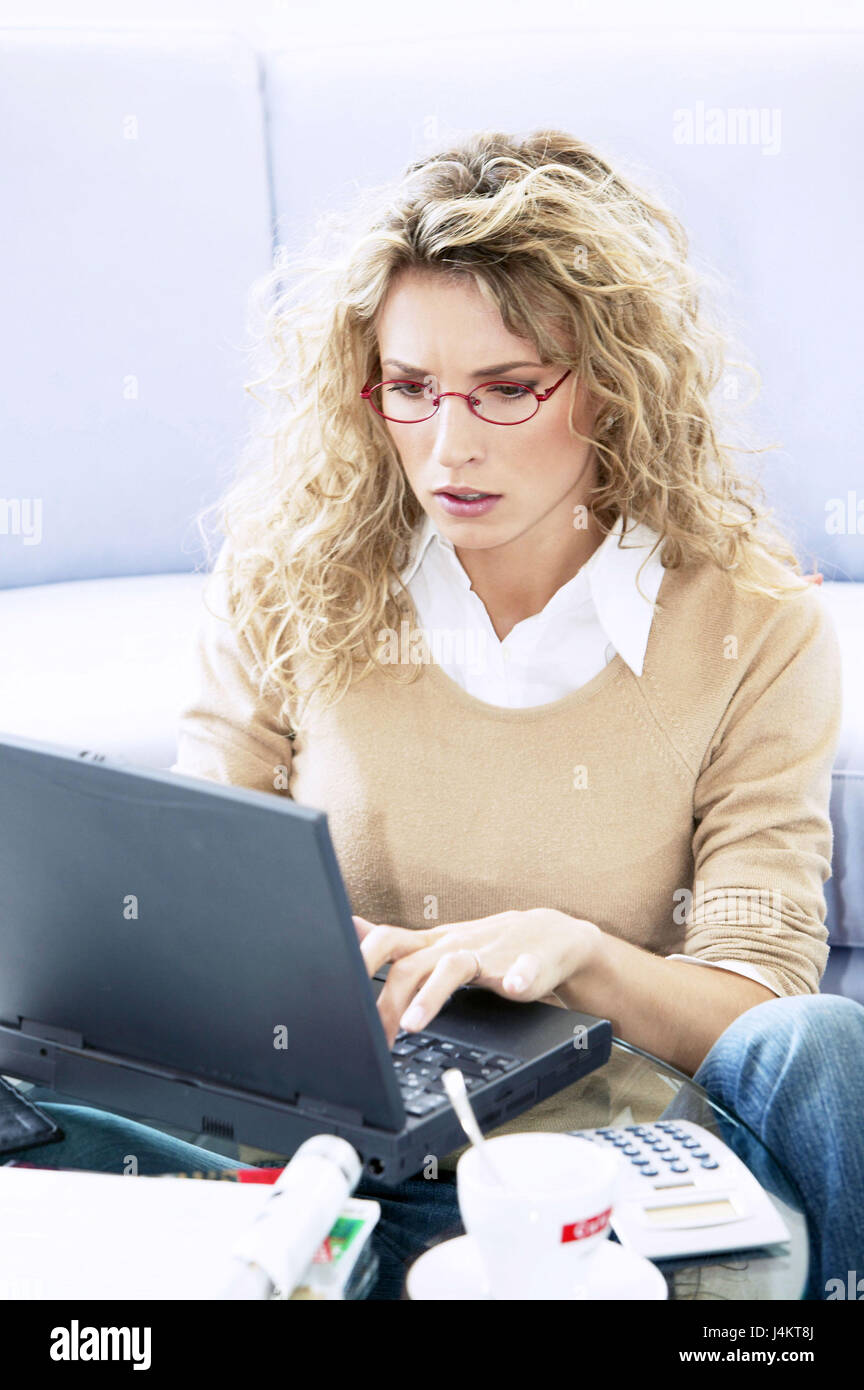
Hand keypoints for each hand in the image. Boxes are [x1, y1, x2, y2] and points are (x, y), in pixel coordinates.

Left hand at [353, 908, 602, 1047]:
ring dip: (431, 996)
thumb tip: (351, 926)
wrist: (552, 938)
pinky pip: (525, 968)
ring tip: (413, 1024)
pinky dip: (520, 976)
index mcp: (431, 945)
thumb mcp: (436, 943)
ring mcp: (489, 955)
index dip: (360, 963)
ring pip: (453, 968)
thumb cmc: (488, 946)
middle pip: (410, 963)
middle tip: (368, 1033)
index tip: (336, 994)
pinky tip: (515, 987)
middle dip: (385, 997)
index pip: (386, 944)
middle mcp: (454, 947)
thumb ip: (396, 942)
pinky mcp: (528, 965)